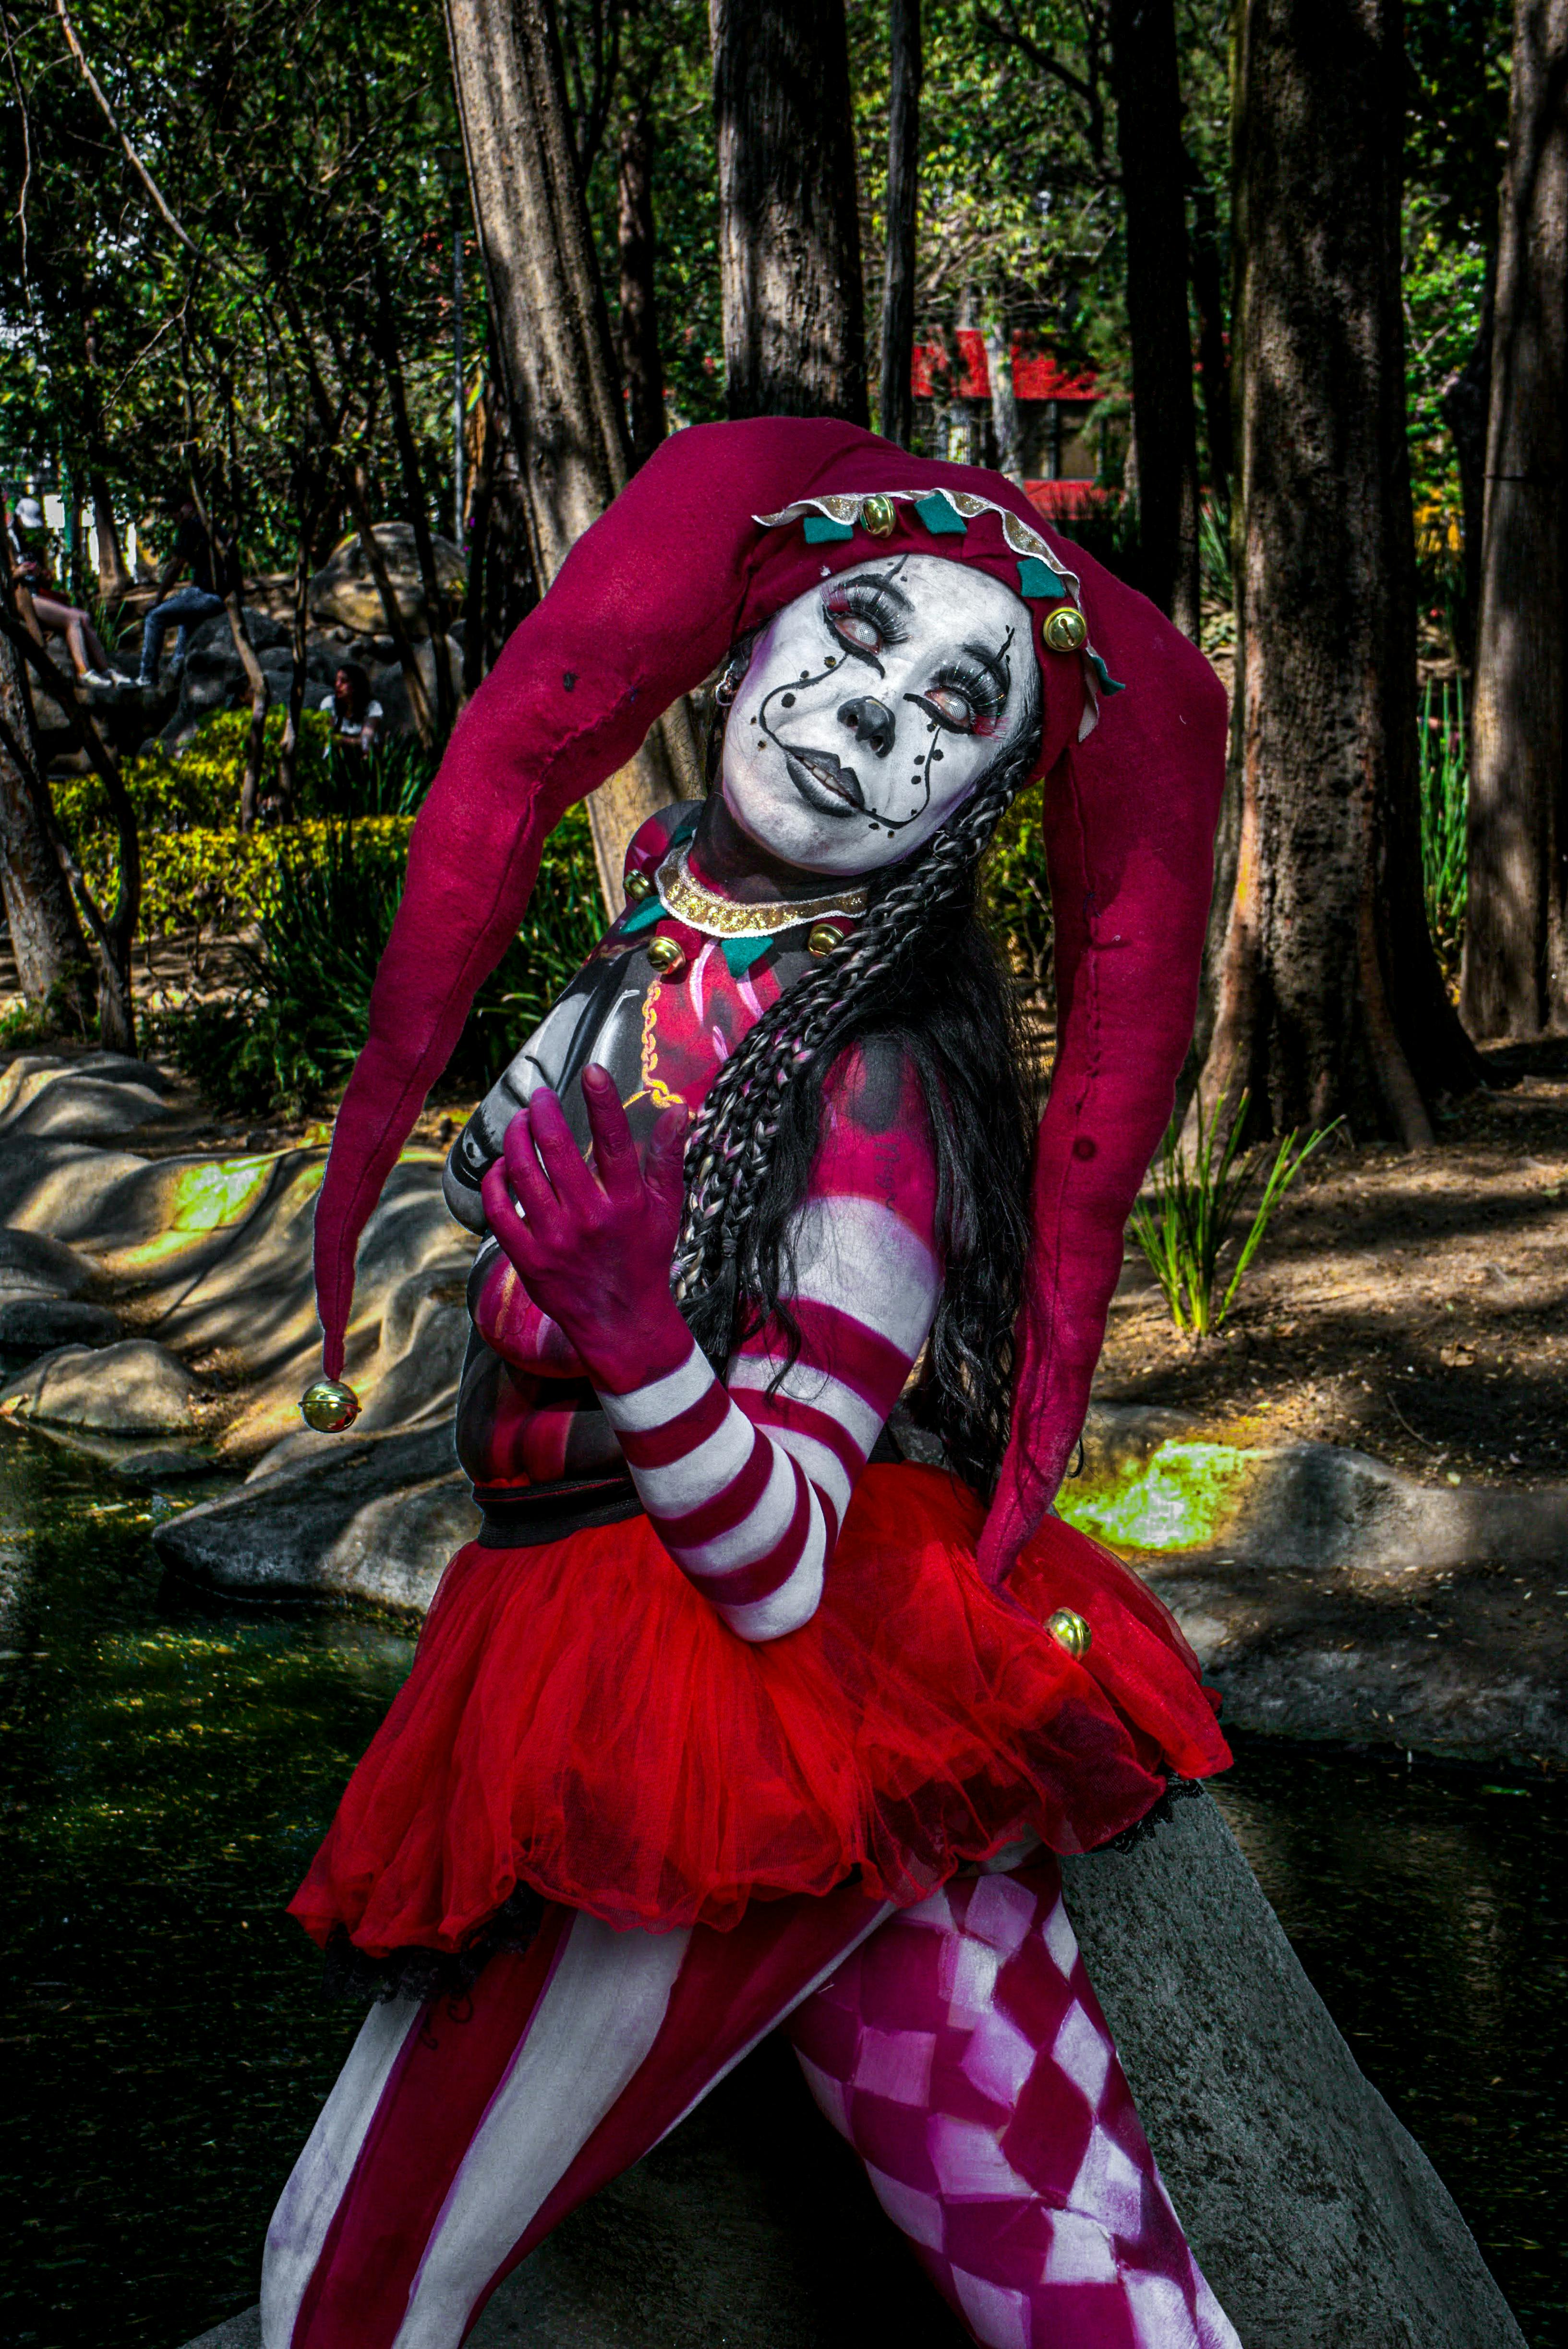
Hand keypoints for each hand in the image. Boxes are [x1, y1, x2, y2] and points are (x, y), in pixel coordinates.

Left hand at [479, 1068, 692, 1394]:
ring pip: (522, 1172)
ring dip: (516, 1137)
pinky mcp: (528, 1258)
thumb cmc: (645, 1258)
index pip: (614, 1141)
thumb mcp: (666, 1209)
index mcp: (626, 1203)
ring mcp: (554, 1239)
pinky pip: (500, 1209)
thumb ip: (668, 1157)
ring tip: (520, 1122)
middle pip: (556, 1148)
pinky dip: (496, 1180)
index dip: (602, 1101)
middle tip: (540, 1096)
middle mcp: (589, 1218)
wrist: (622, 1323)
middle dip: (543, 1111)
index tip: (590, 1071)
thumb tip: (678, 1108)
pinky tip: (501, 1165)